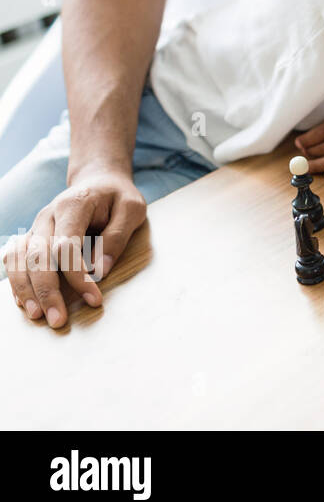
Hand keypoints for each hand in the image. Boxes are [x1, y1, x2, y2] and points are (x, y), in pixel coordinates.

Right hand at [4, 168, 145, 327]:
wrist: (98, 180)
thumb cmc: (117, 197)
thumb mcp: (132, 209)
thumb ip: (117, 236)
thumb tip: (100, 270)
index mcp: (73, 205)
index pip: (66, 246)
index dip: (77, 277)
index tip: (94, 300)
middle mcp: (47, 216)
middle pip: (38, 257)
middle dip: (47, 291)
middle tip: (58, 320)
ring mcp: (36, 226)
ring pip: (20, 260)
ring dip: (26, 290)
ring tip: (37, 315)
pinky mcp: (31, 236)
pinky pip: (13, 259)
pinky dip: (15, 280)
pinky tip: (23, 302)